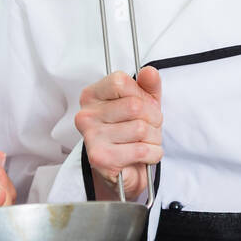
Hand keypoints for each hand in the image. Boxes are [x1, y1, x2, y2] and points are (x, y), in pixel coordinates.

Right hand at [74, 66, 162, 201]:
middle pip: (134, 106)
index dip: (141, 94)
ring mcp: (91, 137)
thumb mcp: (144, 101)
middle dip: (153, 119)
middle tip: (149, 127)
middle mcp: (86, 115)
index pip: (121, 81)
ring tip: (146, 142)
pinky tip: (145, 155)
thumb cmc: (132, 131)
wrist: (126, 169)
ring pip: (140, 128)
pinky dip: (152, 153)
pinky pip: (140, 149)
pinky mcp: (100, 158)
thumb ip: (148, 84)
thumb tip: (149, 71)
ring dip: (154, 138)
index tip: (142, 105)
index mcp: (92, 96)